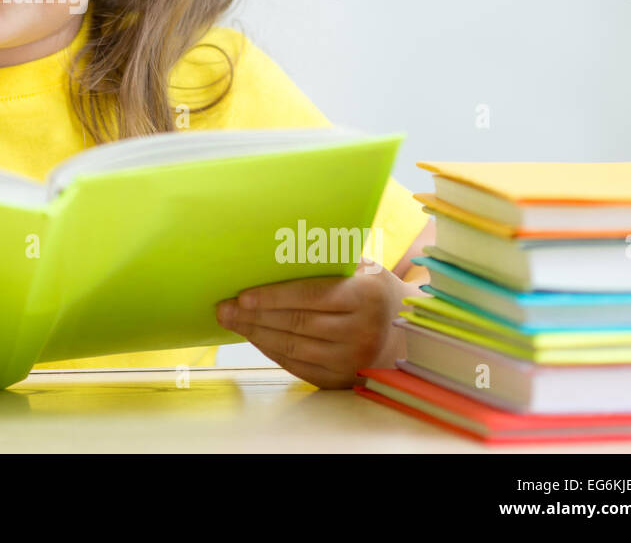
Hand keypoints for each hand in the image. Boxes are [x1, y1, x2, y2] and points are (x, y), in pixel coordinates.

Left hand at [214, 265, 410, 388]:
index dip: (274, 297)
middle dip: (254, 316)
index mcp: (366, 296)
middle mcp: (362, 332)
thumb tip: (273, 251)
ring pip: (293, 347)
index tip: (243, 295)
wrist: (406, 335)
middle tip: (224, 308)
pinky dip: (271, 351)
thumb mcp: (361, 269)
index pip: (311, 296)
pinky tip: (254, 337)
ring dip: (256, 335)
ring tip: (231, 321)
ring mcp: (352, 360)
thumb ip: (326, 261)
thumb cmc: (371, 291)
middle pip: (296, 324)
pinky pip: (298, 366)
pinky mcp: (342, 380)